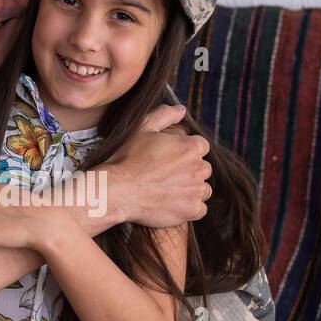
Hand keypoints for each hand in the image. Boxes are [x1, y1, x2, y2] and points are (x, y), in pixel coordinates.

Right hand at [105, 103, 212, 227]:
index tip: (170, 159)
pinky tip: (171, 204)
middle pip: (202, 168)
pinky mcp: (191, 210)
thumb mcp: (142, 128)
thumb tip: (181, 109)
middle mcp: (199, 168)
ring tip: (168, 190)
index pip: (200, 147)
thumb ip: (164, 115)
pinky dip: (189, 208)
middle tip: (166, 176)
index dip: (184, 152)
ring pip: (203, 189)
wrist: (118, 190)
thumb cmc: (127, 158)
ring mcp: (196, 191)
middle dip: (189, 171)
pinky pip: (199, 209)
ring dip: (190, 189)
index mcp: (191, 146)